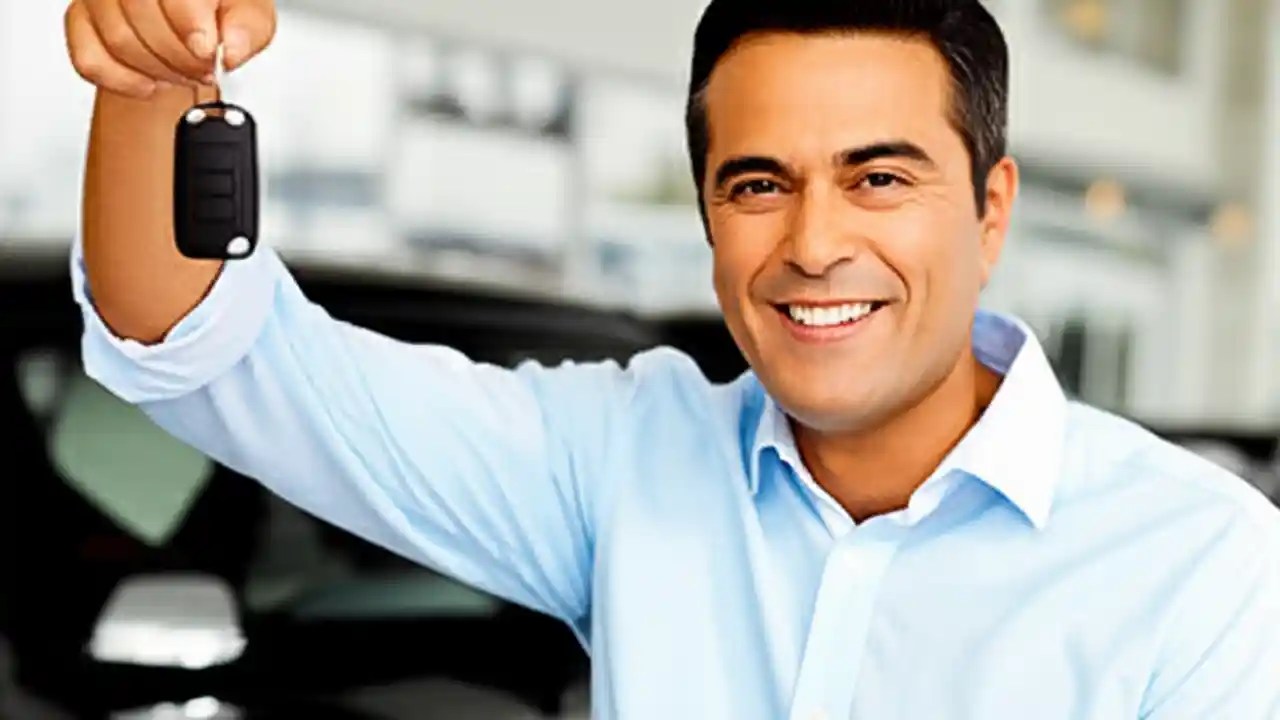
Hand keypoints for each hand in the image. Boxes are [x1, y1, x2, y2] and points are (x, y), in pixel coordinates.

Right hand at [64, 0, 275, 98]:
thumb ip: (247, 27)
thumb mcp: (250, 14)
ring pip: (118, 40)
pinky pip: (89, 59)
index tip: (207, 50)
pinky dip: (124, 82)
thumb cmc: (219, 9)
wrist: (192, 22)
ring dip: (159, 72)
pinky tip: (151, 83)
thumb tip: (231, 49)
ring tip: (186, 74)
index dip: (187, 22)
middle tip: (204, 70)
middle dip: (180, 57)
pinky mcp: (80, 19)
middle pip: (140, 14)